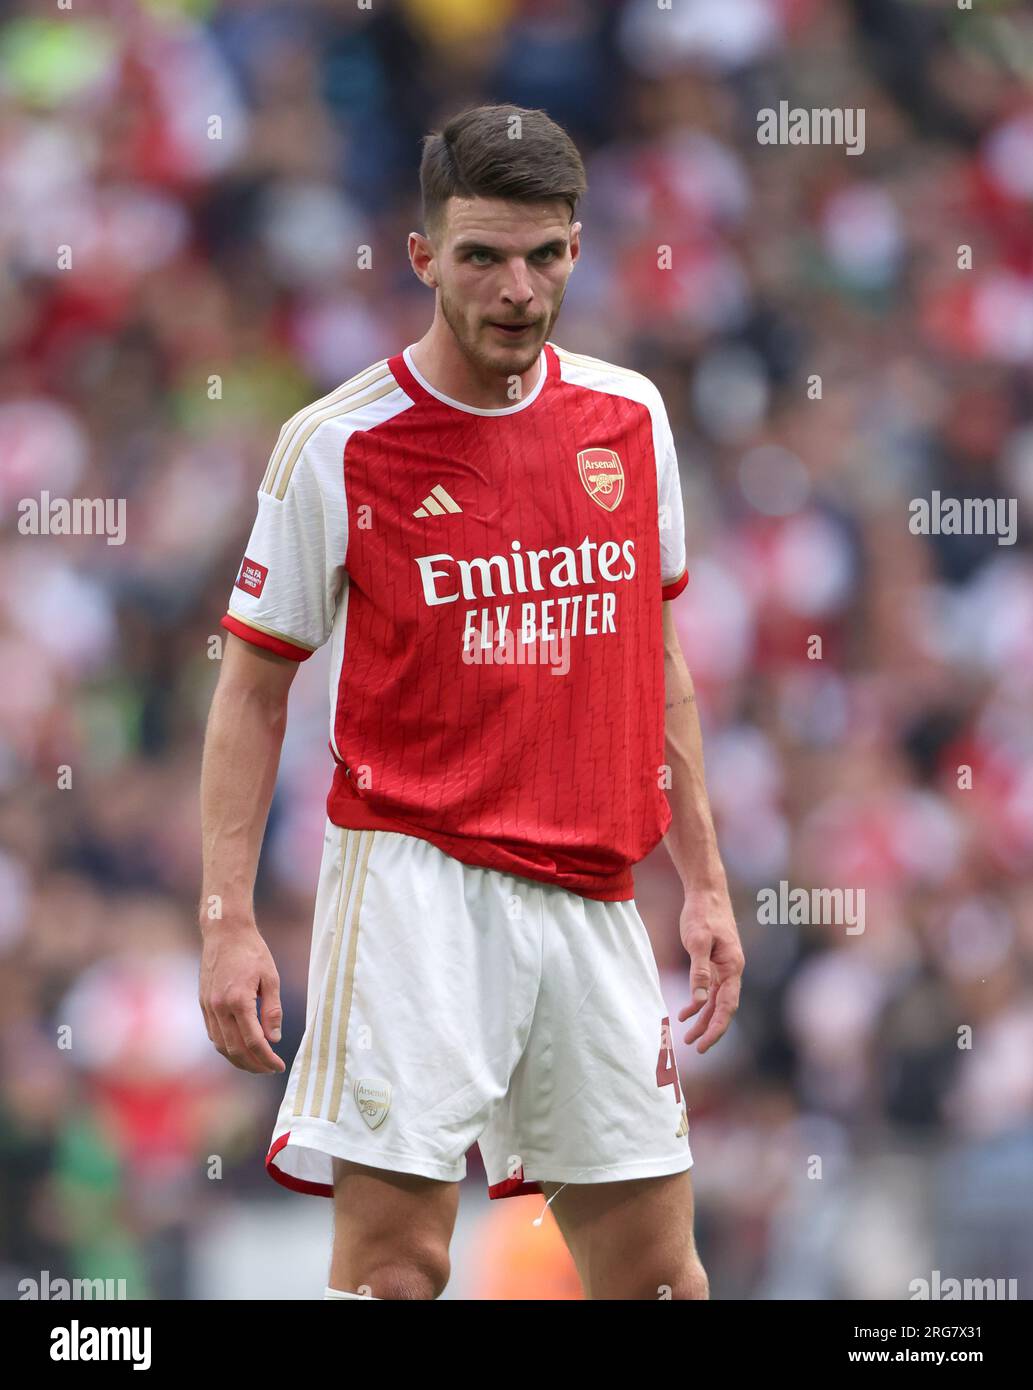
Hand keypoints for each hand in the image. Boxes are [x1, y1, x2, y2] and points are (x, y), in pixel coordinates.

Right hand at [199, 921, 284, 1073]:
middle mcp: (219, 1007)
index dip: (267, 1058)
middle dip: (254, 1065)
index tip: (279, 1066)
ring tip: (256, 1064)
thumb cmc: (252, 952)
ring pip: (221, 1045)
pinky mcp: (203, 1004)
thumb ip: (272, 1010)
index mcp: (238, 1000)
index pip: (253, 1042)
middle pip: (235, 1049)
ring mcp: (208, 1007)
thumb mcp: (271, 978)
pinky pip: (213, 1034)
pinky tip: (240, 1048)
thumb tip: (274, 1039)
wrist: (225, 933)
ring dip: (238, 1060)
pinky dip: (226, 1046)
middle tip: (270, 1069)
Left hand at [676, 879, 743, 1053]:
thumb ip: (699, 971)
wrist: (706, 891)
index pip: (727, 1006)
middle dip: (710, 1029)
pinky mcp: (716, 962)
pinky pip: (711, 989)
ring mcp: (725, 966)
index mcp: (732, 966)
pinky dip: (700, 1002)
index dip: (716, 1028)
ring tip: (687, 1036)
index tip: (703, 1045)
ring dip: (704, 1019)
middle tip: (693, 1047)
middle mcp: (732, 969)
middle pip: (724, 1007)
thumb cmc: (702, 913)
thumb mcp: (697, 941)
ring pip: (717, 1001)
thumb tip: (700, 1001)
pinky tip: (686, 1012)